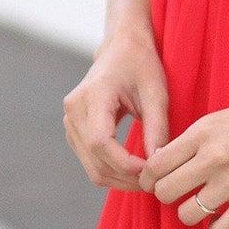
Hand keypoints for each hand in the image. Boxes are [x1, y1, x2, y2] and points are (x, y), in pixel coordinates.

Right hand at [63, 32, 169, 188]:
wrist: (121, 46)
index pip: (102, 142)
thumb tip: (158, 164)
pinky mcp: (74, 130)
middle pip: (95, 159)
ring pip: (91, 166)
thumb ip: (157, 128)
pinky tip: (134, 171)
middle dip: (125, 178)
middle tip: (155, 182)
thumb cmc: (141, 64)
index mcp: (93, 95)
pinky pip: (90, 160)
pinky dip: (111, 171)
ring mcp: (70, 121)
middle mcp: (74, 109)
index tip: (151, 170)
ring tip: (147, 179)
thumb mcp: (156, 93)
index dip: (126, 164)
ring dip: (119, 179)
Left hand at [136, 80, 228, 228]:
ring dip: (191, 214)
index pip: (155, 165)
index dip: (151, 178)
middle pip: (164, 192)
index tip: (159, 181)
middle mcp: (215, 156)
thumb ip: (193, 140)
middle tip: (181, 194)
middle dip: (167, 196)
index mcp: (203, 131)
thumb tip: (161, 164)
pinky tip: (223, 218)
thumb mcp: (223, 118)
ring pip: (187, 215)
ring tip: (204, 206)